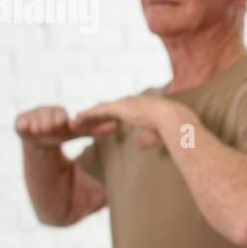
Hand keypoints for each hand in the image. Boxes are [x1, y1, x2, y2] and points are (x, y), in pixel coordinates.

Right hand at [15, 105, 113, 148]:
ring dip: (37, 125)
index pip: (61, 114)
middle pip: (48, 115)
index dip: (61, 119)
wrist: (38, 139)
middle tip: (51, 127)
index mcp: (60, 113)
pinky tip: (24, 128)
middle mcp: (46, 112)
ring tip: (39, 130)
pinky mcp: (20, 121)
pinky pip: (20, 121)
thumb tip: (115, 126)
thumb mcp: (76, 132)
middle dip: (49, 121)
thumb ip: (93, 129)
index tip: (63, 124)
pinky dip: (23, 124)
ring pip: (35, 119)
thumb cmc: (60, 133)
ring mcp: (32, 115)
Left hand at [71, 96, 185, 149]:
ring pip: (99, 110)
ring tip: (73, 123)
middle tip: (81, 123)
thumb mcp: (156, 135)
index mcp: (139, 108)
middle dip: (94, 117)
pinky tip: (76, 120)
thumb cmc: (170, 129)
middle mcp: (130, 103)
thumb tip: (139, 144)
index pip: (119, 112)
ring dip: (87, 117)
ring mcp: (123, 103)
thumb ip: (146, 138)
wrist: (173, 120)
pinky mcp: (118, 107)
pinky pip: (97, 112)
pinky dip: (86, 116)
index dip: (107, 119)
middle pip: (106, 110)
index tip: (98, 125)